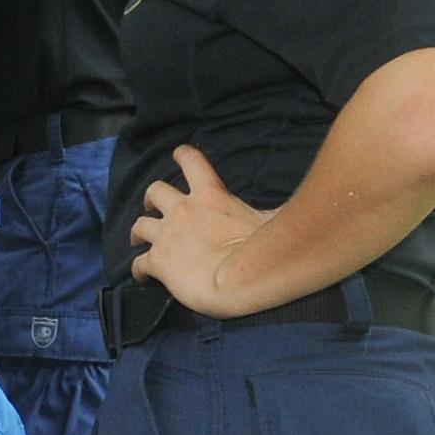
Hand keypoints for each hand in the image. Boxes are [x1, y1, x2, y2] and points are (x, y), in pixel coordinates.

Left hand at [127, 143, 272, 313]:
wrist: (238, 280)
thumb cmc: (260, 249)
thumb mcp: (269, 219)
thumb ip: (272, 211)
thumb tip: (297, 207)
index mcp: (210, 195)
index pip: (191, 161)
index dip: (182, 155)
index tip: (177, 154)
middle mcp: (183, 210)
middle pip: (155, 191)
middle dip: (151, 198)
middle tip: (151, 207)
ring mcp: (166, 235)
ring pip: (139, 225)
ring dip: (137, 231)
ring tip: (137, 239)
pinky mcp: (157, 261)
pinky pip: (138, 263)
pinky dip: (138, 270)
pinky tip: (143, 277)